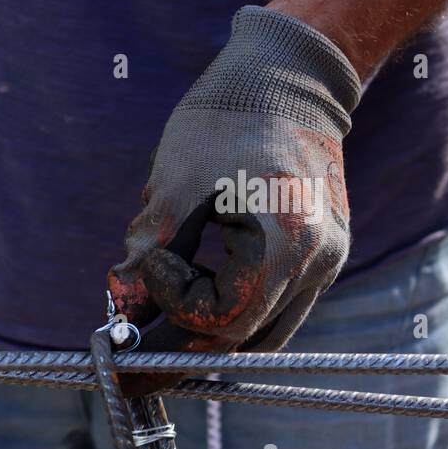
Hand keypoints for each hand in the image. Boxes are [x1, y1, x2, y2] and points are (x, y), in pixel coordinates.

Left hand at [108, 6, 360, 391]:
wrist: (288, 78)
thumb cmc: (225, 121)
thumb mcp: (172, 186)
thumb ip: (148, 254)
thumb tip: (121, 313)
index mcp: (288, 240)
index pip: (224, 317)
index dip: (174, 304)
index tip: (147, 264)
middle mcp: (319, 260)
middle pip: (242, 339)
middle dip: (176, 352)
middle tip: (123, 370)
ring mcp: (326, 261)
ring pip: (260, 335)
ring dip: (203, 343)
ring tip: (150, 350)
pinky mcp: (319, 256)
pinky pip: (273, 310)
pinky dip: (229, 317)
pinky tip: (188, 311)